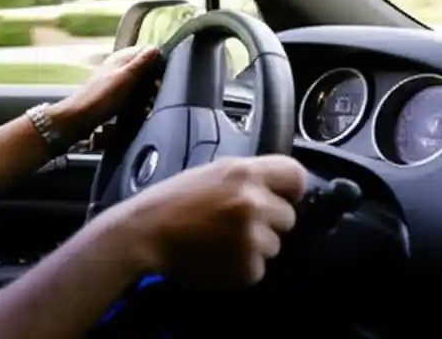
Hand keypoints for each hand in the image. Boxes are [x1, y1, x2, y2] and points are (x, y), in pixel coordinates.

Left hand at [50, 45, 161, 140]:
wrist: (80, 117)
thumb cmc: (103, 97)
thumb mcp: (126, 77)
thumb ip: (141, 63)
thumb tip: (156, 48)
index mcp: (122, 57)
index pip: (147, 51)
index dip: (157, 63)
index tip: (160, 78)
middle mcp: (119, 66)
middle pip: (145, 69)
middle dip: (152, 81)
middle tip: (152, 94)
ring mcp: (116, 80)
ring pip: (140, 83)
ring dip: (146, 94)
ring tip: (146, 105)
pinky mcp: (114, 95)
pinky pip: (132, 96)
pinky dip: (137, 102)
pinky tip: (138, 111)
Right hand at [104, 155, 306, 289]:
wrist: (145, 235)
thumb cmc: (171, 203)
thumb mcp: (210, 173)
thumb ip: (246, 177)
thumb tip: (277, 186)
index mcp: (244, 173)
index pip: (296, 176)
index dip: (289, 189)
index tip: (279, 196)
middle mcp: (253, 202)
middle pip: (288, 216)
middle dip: (268, 222)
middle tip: (234, 222)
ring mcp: (252, 237)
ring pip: (274, 245)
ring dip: (254, 246)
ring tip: (220, 239)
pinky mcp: (248, 267)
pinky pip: (259, 268)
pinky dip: (241, 266)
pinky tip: (217, 256)